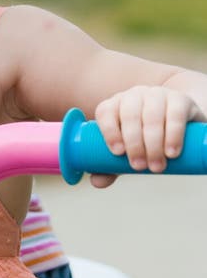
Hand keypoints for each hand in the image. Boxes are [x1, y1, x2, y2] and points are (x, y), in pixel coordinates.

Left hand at [91, 86, 205, 187]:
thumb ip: (110, 165)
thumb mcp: (128, 149)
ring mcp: (157, 94)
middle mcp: (134, 96)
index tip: (117, 152)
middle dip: (133, 143)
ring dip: (153, 143)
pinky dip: (173, 134)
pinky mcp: (180, 99)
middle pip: (129, 115)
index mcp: (115, 104)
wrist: (178, 121)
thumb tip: (97, 182)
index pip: (105, 112)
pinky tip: (171, 152)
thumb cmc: (144, 137)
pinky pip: (175, 114)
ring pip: (152, 115)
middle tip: (139, 166)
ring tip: (156, 166)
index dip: (109, 131)